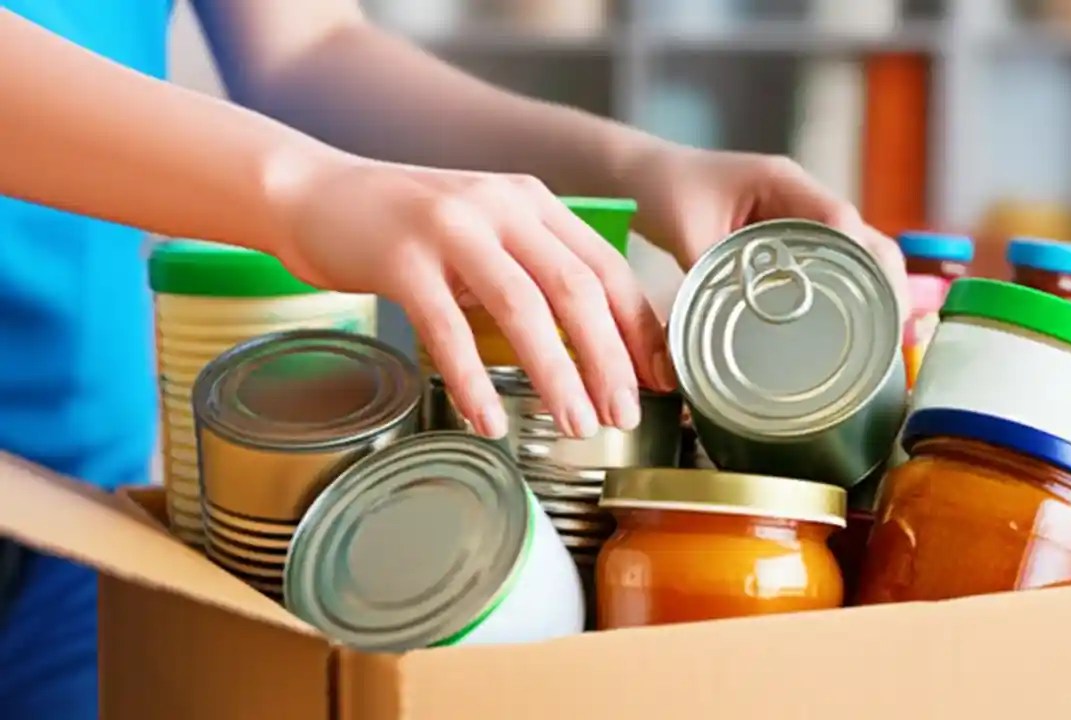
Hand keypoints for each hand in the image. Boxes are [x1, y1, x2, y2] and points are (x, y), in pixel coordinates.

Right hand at [268, 151, 672, 439]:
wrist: (314, 193)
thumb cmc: (409, 228)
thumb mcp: (486, 232)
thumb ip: (536, 270)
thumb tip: (599, 347)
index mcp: (533, 202)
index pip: (606, 268)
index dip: (638, 328)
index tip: (660, 382)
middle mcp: (501, 206)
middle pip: (576, 289)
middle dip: (609, 360)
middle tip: (625, 416)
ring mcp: (450, 228)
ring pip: (523, 309)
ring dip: (557, 375)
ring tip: (577, 427)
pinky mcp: (401, 258)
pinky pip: (447, 331)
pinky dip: (474, 382)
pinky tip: (490, 422)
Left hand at [626, 146, 908, 311]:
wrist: (640, 175)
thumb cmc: (663, 191)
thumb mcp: (685, 232)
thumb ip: (714, 271)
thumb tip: (739, 323)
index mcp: (783, 183)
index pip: (841, 220)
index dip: (867, 260)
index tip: (883, 302)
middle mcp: (801, 198)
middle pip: (863, 238)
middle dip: (887, 282)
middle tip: (900, 334)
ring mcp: (798, 219)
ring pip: (853, 254)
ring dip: (875, 290)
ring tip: (892, 341)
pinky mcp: (787, 243)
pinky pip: (828, 266)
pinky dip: (848, 293)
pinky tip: (861, 330)